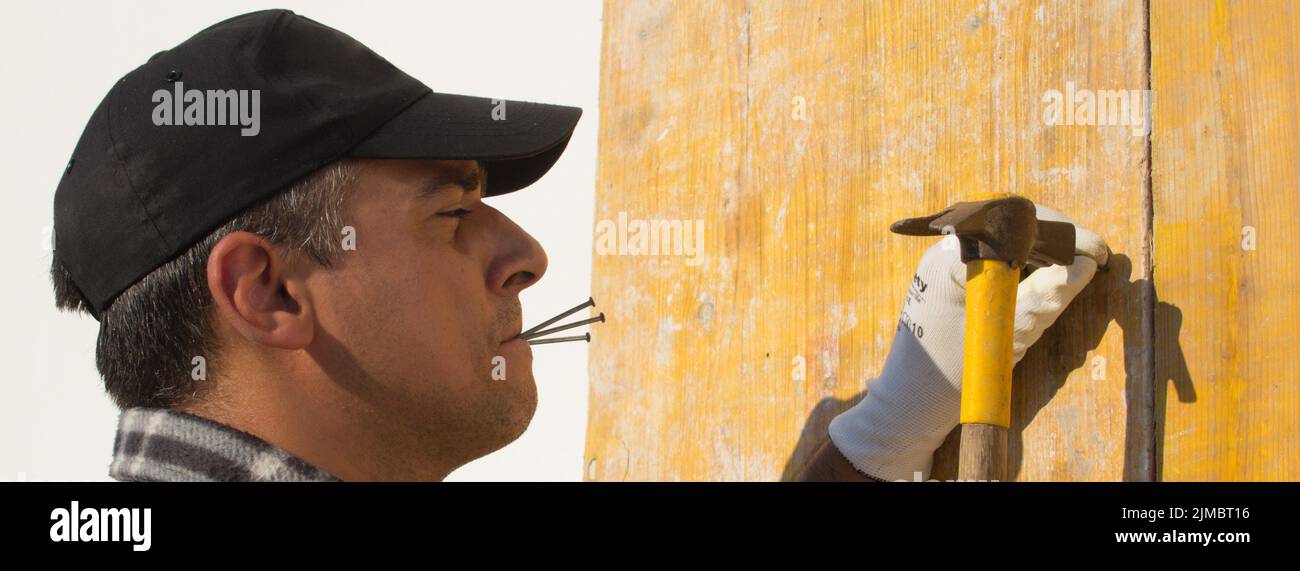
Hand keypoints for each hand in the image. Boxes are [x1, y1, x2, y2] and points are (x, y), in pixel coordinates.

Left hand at [826, 205, 1108, 480]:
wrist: (912, 402)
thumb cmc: (951, 374)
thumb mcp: (1007, 337)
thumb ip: (1045, 297)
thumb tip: (1085, 264)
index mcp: (952, 257)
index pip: (1015, 222)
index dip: (1061, 231)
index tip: (1094, 250)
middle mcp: (947, 251)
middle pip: (1012, 226)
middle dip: (1055, 239)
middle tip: (1091, 258)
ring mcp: (948, 264)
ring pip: (1007, 241)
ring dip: (1043, 252)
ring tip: (1075, 269)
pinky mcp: (955, 279)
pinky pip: (997, 259)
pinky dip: (1026, 266)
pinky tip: (1047, 281)